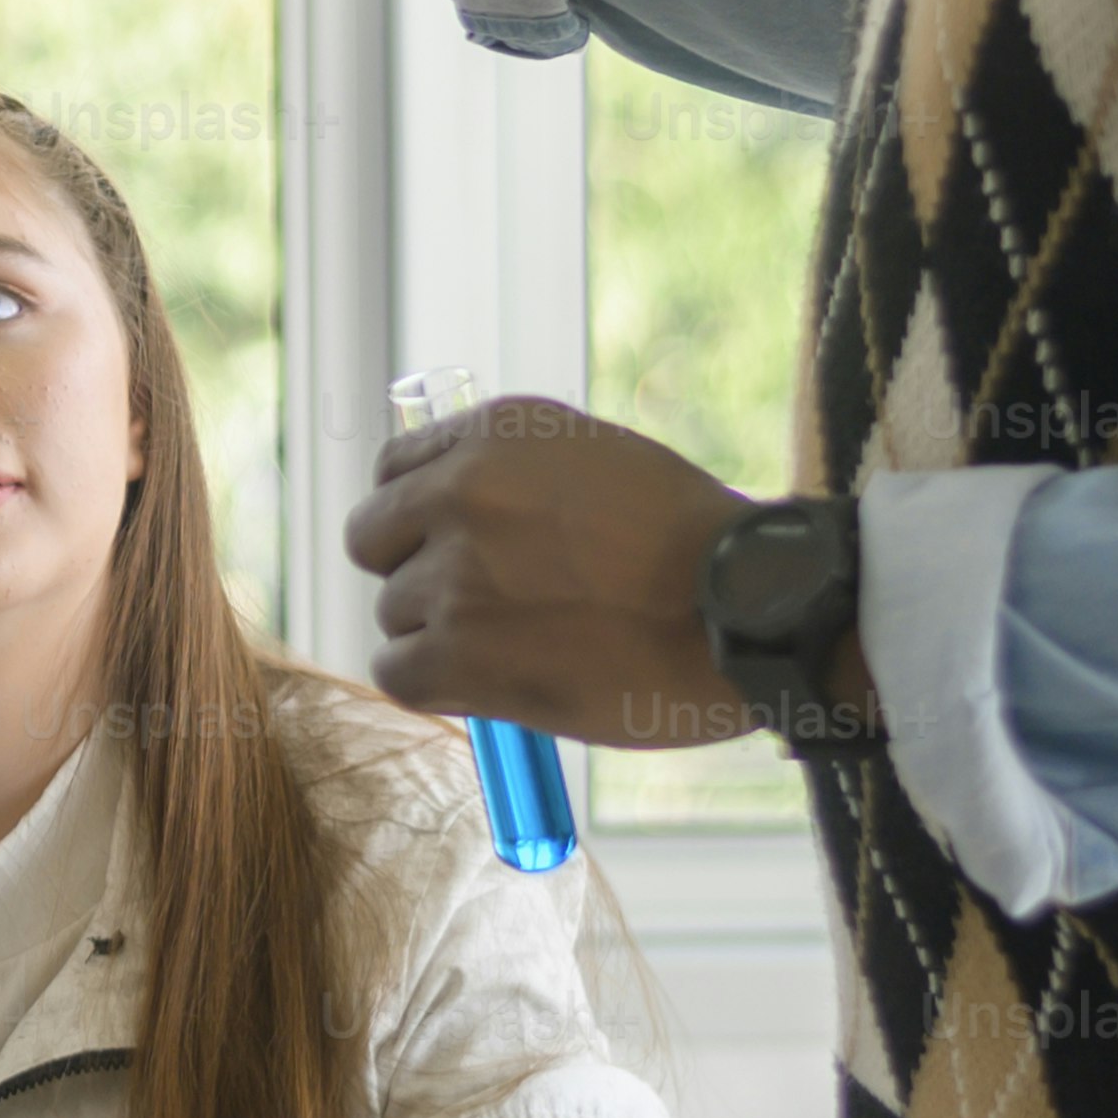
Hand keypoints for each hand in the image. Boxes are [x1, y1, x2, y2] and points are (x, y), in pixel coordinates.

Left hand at [342, 392, 763, 748]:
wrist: (748, 608)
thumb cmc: (693, 544)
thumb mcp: (598, 461)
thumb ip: (513, 476)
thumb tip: (438, 513)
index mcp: (494, 432)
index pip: (391, 472)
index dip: (415, 517)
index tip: (450, 546)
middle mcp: (461, 491)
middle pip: (369, 540)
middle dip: (411, 571)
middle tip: (476, 603)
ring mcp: (455, 573)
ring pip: (392, 614)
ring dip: (440, 636)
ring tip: (524, 644)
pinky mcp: (459, 652)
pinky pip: (398, 672)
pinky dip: (437, 685)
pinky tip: (493, 682)